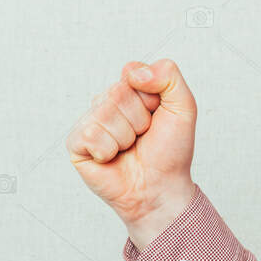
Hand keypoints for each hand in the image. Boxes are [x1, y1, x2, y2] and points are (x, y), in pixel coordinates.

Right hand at [67, 58, 197, 242]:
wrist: (161, 188)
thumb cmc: (170, 151)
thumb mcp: (183, 108)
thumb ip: (169, 76)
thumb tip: (133, 72)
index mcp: (130, 90)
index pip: (132, 73)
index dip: (151, 97)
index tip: (158, 115)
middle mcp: (107, 103)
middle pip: (117, 92)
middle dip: (139, 119)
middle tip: (144, 136)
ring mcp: (90, 122)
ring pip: (104, 114)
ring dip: (125, 137)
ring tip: (129, 149)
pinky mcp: (76, 144)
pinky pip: (89, 134)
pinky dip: (107, 150)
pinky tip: (112, 158)